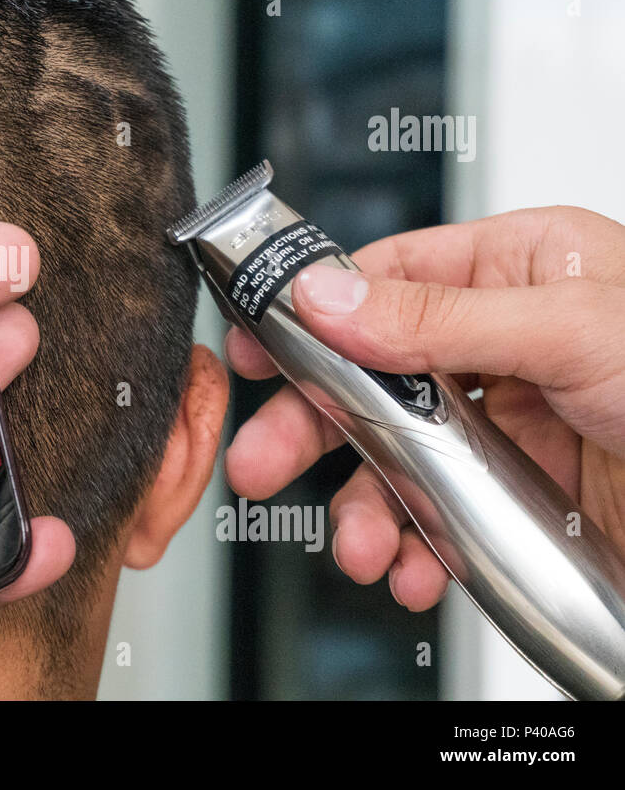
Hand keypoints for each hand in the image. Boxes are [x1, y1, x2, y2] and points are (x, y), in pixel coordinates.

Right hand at [223, 206, 624, 611]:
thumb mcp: (573, 328)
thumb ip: (441, 314)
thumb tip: (329, 296)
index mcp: (522, 264)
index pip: (387, 273)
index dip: (311, 309)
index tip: (255, 346)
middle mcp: (508, 335)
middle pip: (373, 372)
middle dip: (316, 427)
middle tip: (264, 462)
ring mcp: (513, 415)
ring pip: (400, 451)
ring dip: (367, 504)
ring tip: (362, 545)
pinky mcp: (524, 486)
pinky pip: (443, 508)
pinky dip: (419, 543)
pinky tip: (417, 565)